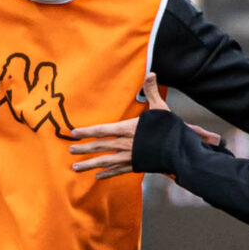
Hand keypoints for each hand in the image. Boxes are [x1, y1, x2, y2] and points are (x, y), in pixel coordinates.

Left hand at [68, 73, 221, 178]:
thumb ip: (152, 91)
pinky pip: (118, 171)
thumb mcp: (160, 108)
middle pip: (100, 147)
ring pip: (105, 162)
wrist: (179, 151)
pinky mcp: (136, 166)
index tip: (74, 134)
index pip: (102, 130)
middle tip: (70, 151)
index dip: (87, 132)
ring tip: (75, 168)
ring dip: (89, 165)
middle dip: (84, 149)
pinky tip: (98, 176)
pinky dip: (107, 173)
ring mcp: (129, 158)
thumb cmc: (169, 129)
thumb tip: (150, 73)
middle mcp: (125, 144)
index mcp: (128, 129)